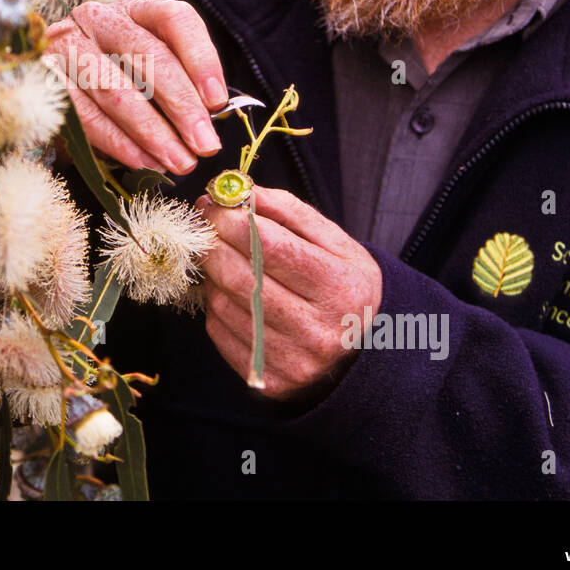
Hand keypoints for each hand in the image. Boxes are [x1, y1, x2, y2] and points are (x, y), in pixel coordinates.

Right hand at [44, 0, 228, 174]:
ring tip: (179, 162)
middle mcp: (98, 19)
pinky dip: (119, 144)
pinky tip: (144, 162)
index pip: (174, 18)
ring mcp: (67, 48)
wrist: (42, 86)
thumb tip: (211, 119)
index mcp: (133, 10)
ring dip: (153, 133)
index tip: (217, 100)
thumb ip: (177, 82)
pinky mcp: (45, 82)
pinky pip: (86, 117)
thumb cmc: (110, 76)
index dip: (201, 57)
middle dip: (182, 106)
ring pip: (117, 91)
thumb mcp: (142, 66)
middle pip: (149, 56)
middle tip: (205, 145)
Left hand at [195, 186, 382, 400]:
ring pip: (225, 304)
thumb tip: (239, 190)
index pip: (271, 247)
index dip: (234, 221)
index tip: (216, 206)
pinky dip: (215, 305)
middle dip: (214, 244)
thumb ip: (288, 210)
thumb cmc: (342, 284)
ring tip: (221, 258)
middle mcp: (318, 330)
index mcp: (339, 287)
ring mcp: (291, 360)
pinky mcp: (266, 379)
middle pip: (242, 277)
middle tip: (207, 227)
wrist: (362, 349)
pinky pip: (219, 332)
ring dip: (212, 274)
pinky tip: (228, 291)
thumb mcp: (334, 242)